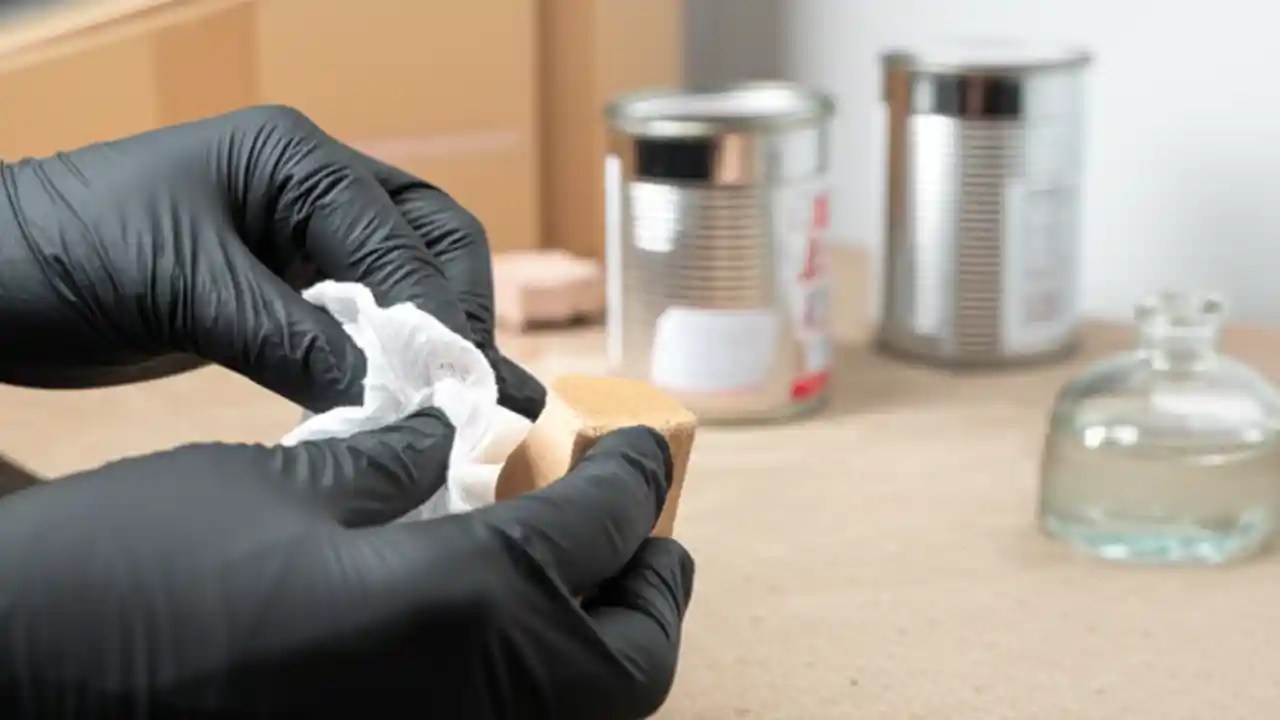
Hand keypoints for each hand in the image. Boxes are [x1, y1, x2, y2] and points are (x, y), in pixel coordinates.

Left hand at [0, 105, 542, 417]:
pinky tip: (416, 401)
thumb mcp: (186, 289)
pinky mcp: (280, 292)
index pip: (398, 236)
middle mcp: (311, 189)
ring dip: (438, 337)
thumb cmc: (67, 254)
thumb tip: (384, 394)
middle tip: (481, 385)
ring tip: (485, 399)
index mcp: (294, 159)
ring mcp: (298, 240)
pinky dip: (388, 361)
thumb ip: (290, 337)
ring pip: (404, 281)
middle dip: (459, 310)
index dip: (434, 314)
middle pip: (429, 240)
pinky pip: (357, 322)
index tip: (456, 386)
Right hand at [0, 418, 693, 717]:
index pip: (599, 533)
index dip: (635, 478)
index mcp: (458, 606)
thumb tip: (456, 440)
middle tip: (637, 525)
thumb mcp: (278, 489)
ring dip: (605, 642)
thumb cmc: (132, 574)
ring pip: (585, 711)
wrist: (24, 682)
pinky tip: (504, 624)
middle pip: (633, 661)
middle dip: (651, 586)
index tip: (648, 444)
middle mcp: (477, 704)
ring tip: (581, 572)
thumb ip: (393, 465)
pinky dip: (541, 679)